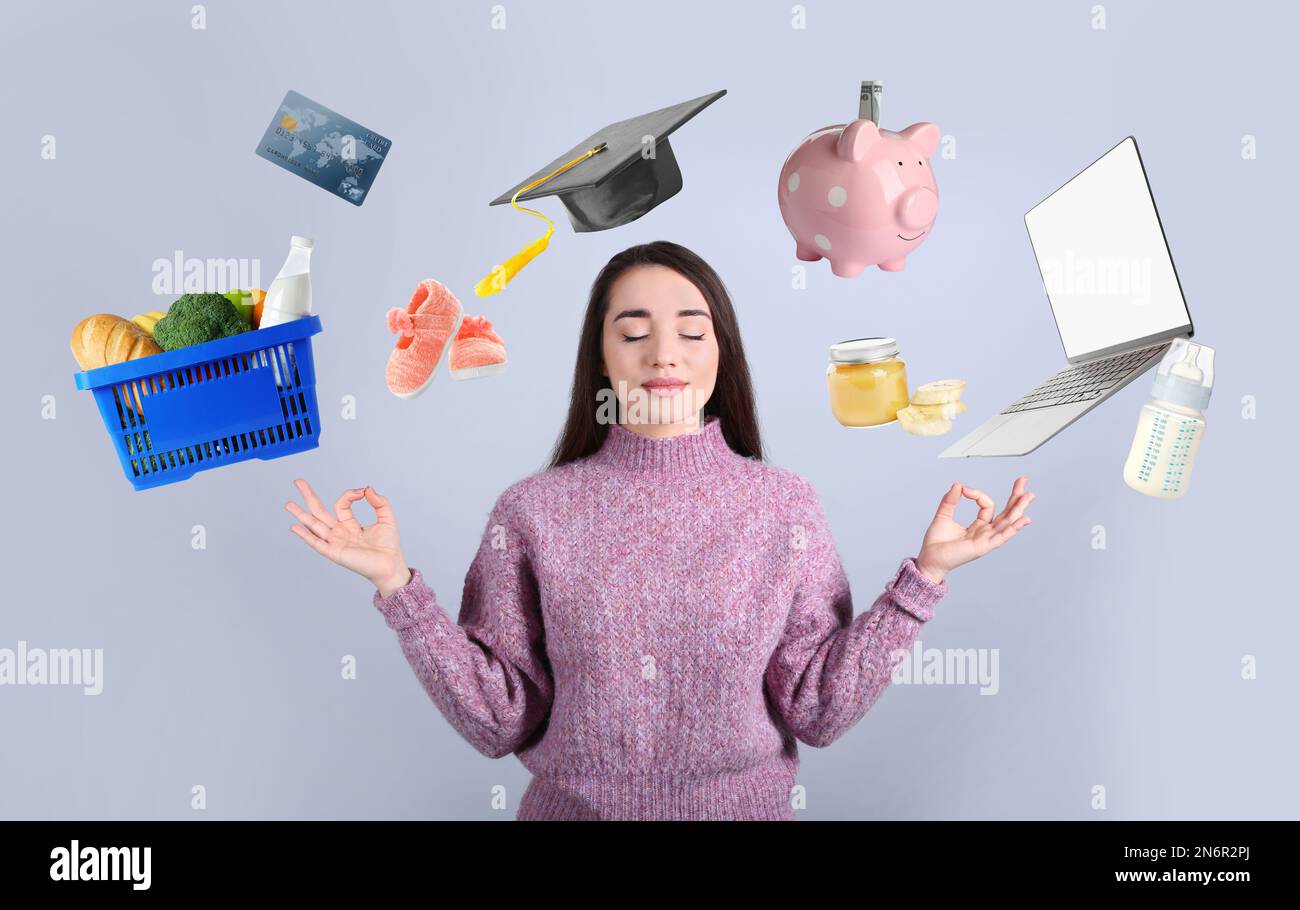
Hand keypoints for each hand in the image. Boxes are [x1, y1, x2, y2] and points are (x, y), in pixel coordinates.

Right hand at [285, 479, 411, 596]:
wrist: (391, 566)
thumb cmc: (389, 546)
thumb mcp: (387, 518)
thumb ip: (379, 502)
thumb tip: (367, 488)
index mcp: (350, 524)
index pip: (341, 504)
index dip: (350, 494)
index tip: (363, 491)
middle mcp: (339, 532)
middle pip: (319, 512)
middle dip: (309, 496)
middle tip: (298, 481)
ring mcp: (335, 542)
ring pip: (314, 525)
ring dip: (300, 514)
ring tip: (288, 504)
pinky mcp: (335, 553)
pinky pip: (317, 543)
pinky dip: (305, 535)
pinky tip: (295, 527)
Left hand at [914, 476, 1034, 583]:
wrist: (930, 558)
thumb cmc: (936, 542)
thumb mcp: (943, 515)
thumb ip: (950, 500)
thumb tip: (958, 485)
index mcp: (978, 526)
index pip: (987, 506)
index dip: (978, 495)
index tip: (964, 490)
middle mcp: (985, 533)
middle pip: (1006, 513)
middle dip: (1016, 497)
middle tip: (1023, 481)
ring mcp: (986, 540)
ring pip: (1007, 523)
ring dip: (1019, 509)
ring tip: (1029, 495)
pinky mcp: (983, 547)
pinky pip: (1001, 537)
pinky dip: (1013, 528)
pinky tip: (1023, 519)